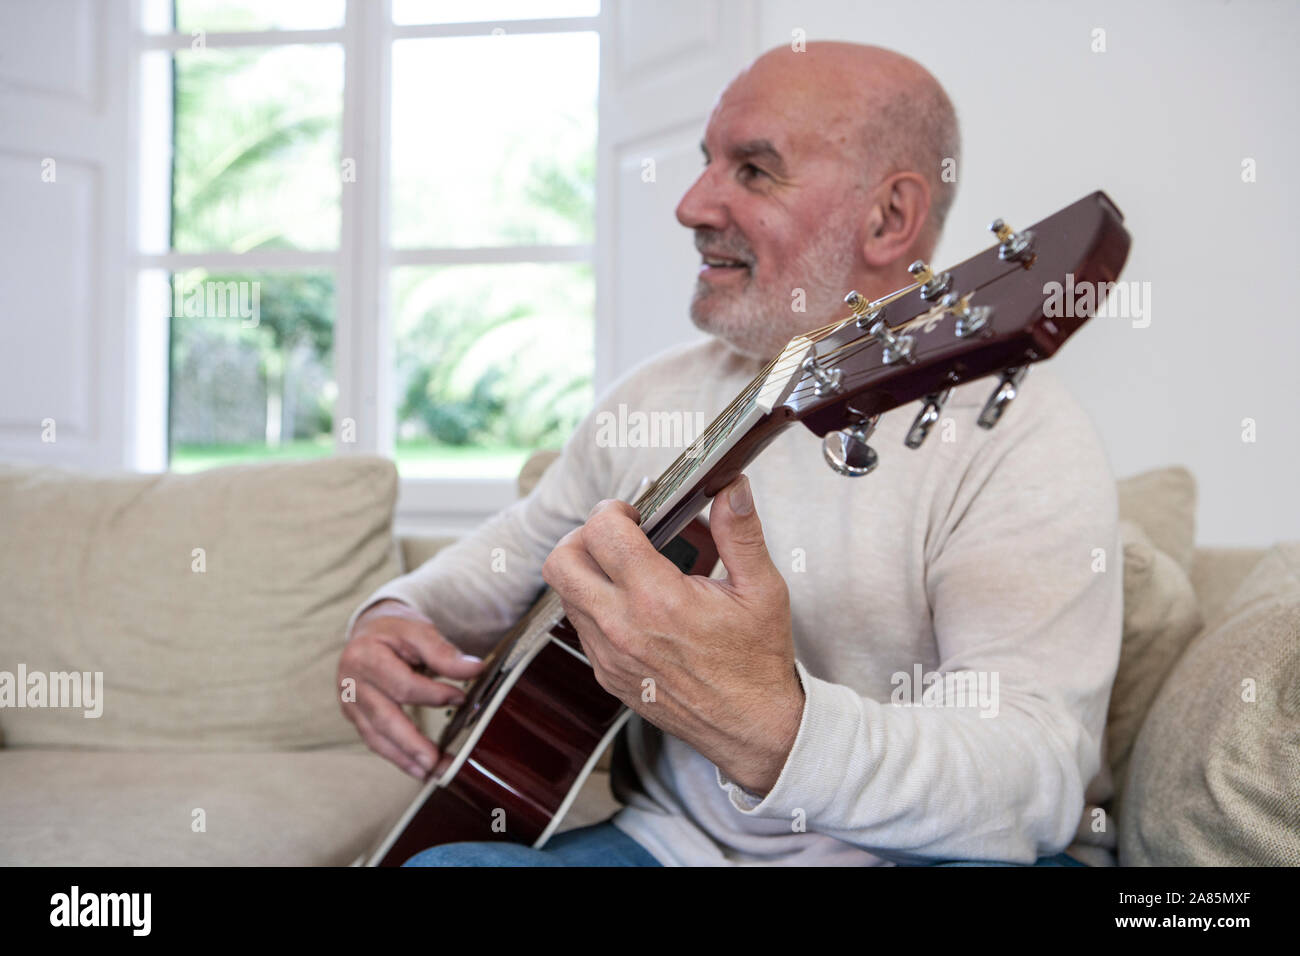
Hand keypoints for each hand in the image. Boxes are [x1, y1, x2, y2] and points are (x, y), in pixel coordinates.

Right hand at [337, 599, 486, 779]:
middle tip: (436, 760)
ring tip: (432, 772)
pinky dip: (397, 757)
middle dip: (411, 742)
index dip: (433, 694)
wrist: (368, 632)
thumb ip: (443, 652)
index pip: (402, 684)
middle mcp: (351, 683)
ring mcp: (349, 703)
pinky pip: (375, 741)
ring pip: (377, 736)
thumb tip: (475, 668)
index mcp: (364, 656)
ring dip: (405, 758)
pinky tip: (418, 769)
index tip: (461, 697)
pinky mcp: (355, 717)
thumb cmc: (394, 632)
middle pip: (383, 717)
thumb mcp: (418, 630)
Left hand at [542, 475, 803, 794]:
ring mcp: (609, 655)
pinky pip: (580, 626)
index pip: (602, 532)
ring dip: (586, 571)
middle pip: (560, 561)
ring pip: (565, 594)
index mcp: (658, 600)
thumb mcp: (762, 590)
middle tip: (615, 536)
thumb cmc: (757, 662)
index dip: (614, 510)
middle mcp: (622, 627)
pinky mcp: (606, 674)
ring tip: (627, 569)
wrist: (753, 729)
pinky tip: (633, 605)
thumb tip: (732, 488)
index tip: (635, 513)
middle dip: (582, 536)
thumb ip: (741, 533)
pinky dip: (595, 604)